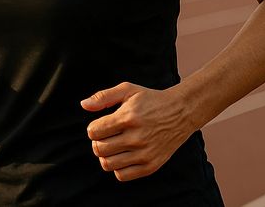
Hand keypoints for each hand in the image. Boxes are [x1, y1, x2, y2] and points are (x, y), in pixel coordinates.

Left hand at [81, 82, 195, 180]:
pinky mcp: (151, 166)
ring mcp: (144, 154)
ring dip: (105, 155)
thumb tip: (83, 105)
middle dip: (97, 142)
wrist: (180, 113)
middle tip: (105, 136)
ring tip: (113, 145)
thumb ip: (103, 97)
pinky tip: (123, 155)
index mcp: (128, 118)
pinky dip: (117, 167)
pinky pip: (122, 175)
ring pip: (108, 164)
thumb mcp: (127, 90)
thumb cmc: (150, 100)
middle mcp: (136, 138)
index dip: (93, 128)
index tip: (100, 125)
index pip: (94, 132)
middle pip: (99, 149)